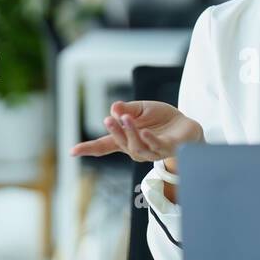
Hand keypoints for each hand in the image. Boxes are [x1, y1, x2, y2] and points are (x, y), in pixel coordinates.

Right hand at [68, 100, 202, 163]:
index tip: (72, 151)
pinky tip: (144, 131)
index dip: (89, 149)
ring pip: (136, 146)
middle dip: (114, 131)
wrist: (186, 125)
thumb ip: (128, 109)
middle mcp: (136, 149)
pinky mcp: (168, 149)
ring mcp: (152, 152)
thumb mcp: (142, 109)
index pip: (105, 145)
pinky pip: (156, 146)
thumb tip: (114, 108)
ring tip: (127, 117)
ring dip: (130, 132)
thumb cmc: (161, 119)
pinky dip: (149, 139)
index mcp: (126, 140)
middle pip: (120, 143)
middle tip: (109, 119)